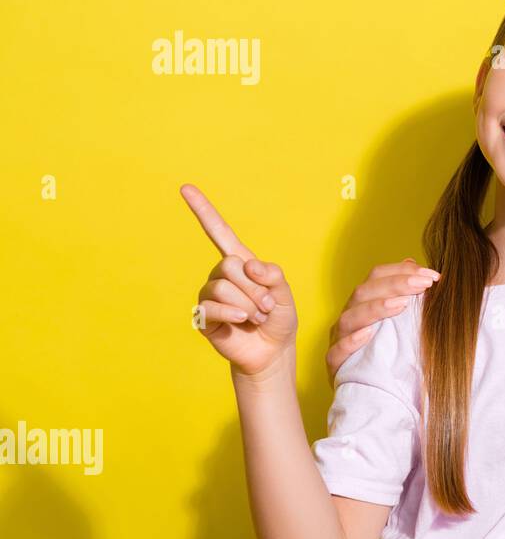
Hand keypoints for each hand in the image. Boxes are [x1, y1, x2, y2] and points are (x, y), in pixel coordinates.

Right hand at [181, 183, 298, 377]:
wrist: (272, 350)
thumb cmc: (279, 319)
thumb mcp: (285, 293)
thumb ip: (272, 275)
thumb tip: (248, 266)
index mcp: (241, 262)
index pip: (219, 232)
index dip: (203, 210)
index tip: (186, 187)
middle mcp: (221, 275)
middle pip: (230, 265)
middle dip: (256, 288)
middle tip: (267, 306)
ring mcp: (210, 295)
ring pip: (223, 287)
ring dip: (249, 304)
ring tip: (257, 316)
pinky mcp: (204, 316)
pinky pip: (212, 307)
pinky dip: (233, 313)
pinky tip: (241, 320)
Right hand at [325, 258, 438, 383]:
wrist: (368, 389)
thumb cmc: (386, 349)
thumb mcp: (399, 320)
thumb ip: (404, 292)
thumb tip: (412, 262)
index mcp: (364, 302)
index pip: (377, 276)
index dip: (402, 271)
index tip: (433, 276)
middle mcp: (350, 316)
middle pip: (364, 292)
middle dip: (395, 284)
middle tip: (424, 285)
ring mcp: (340, 339)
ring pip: (350, 318)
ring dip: (376, 308)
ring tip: (401, 305)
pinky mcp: (336, 365)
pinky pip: (337, 351)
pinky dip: (352, 341)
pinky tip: (369, 334)